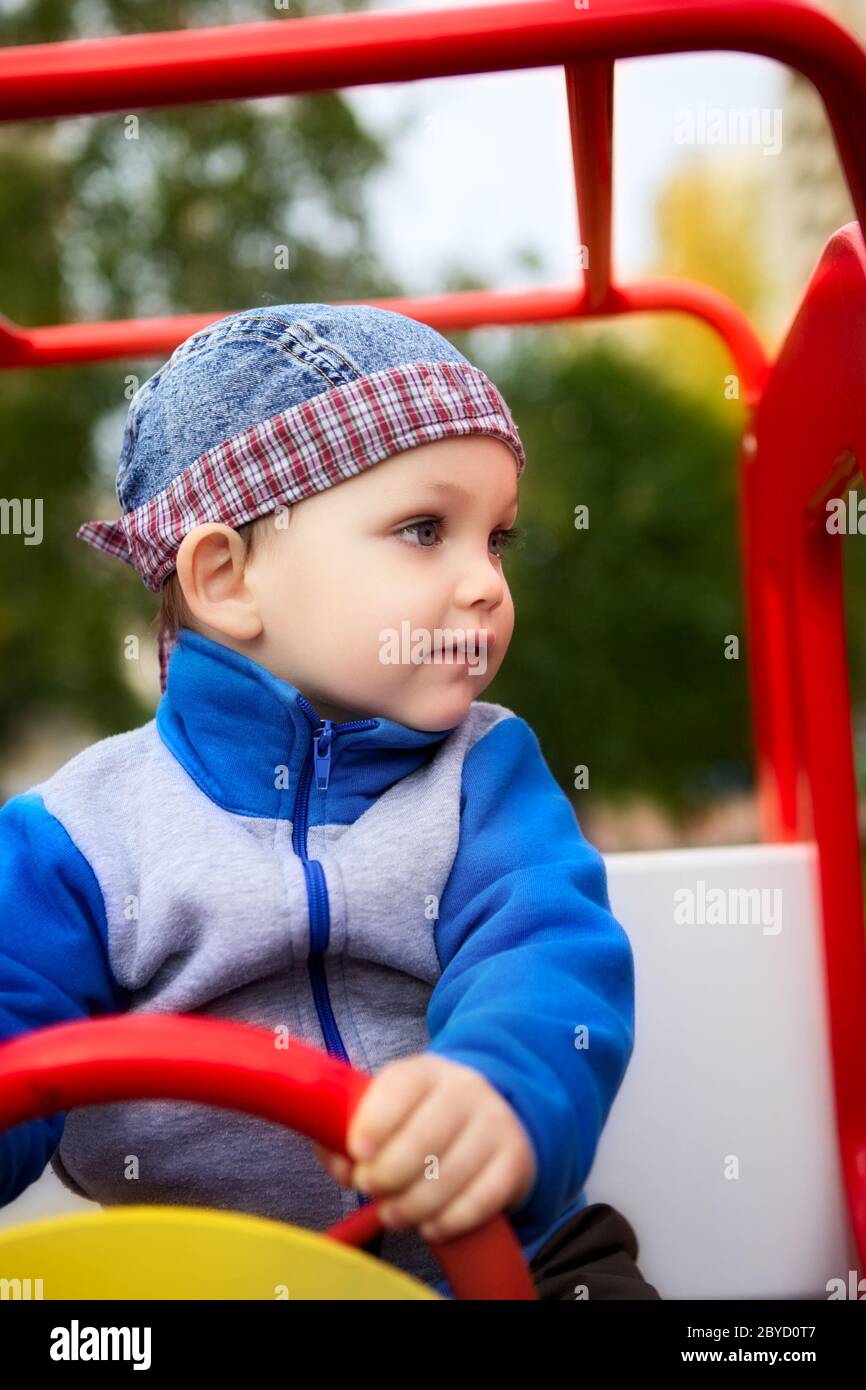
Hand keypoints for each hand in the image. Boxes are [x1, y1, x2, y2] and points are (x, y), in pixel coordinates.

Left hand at [313, 1053, 536, 1242]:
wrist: (491, 1116)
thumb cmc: (421, 1119)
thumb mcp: (386, 1111)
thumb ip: (348, 1135)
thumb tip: (341, 1166)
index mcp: (425, 1071)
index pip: (400, 1086)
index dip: (375, 1121)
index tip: (356, 1153)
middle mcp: (465, 1090)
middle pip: (424, 1136)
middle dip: (388, 1172)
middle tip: (370, 1188)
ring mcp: (495, 1123)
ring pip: (450, 1175)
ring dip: (413, 1206)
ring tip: (392, 1214)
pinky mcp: (516, 1160)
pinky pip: (481, 1200)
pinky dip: (450, 1221)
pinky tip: (430, 1225)